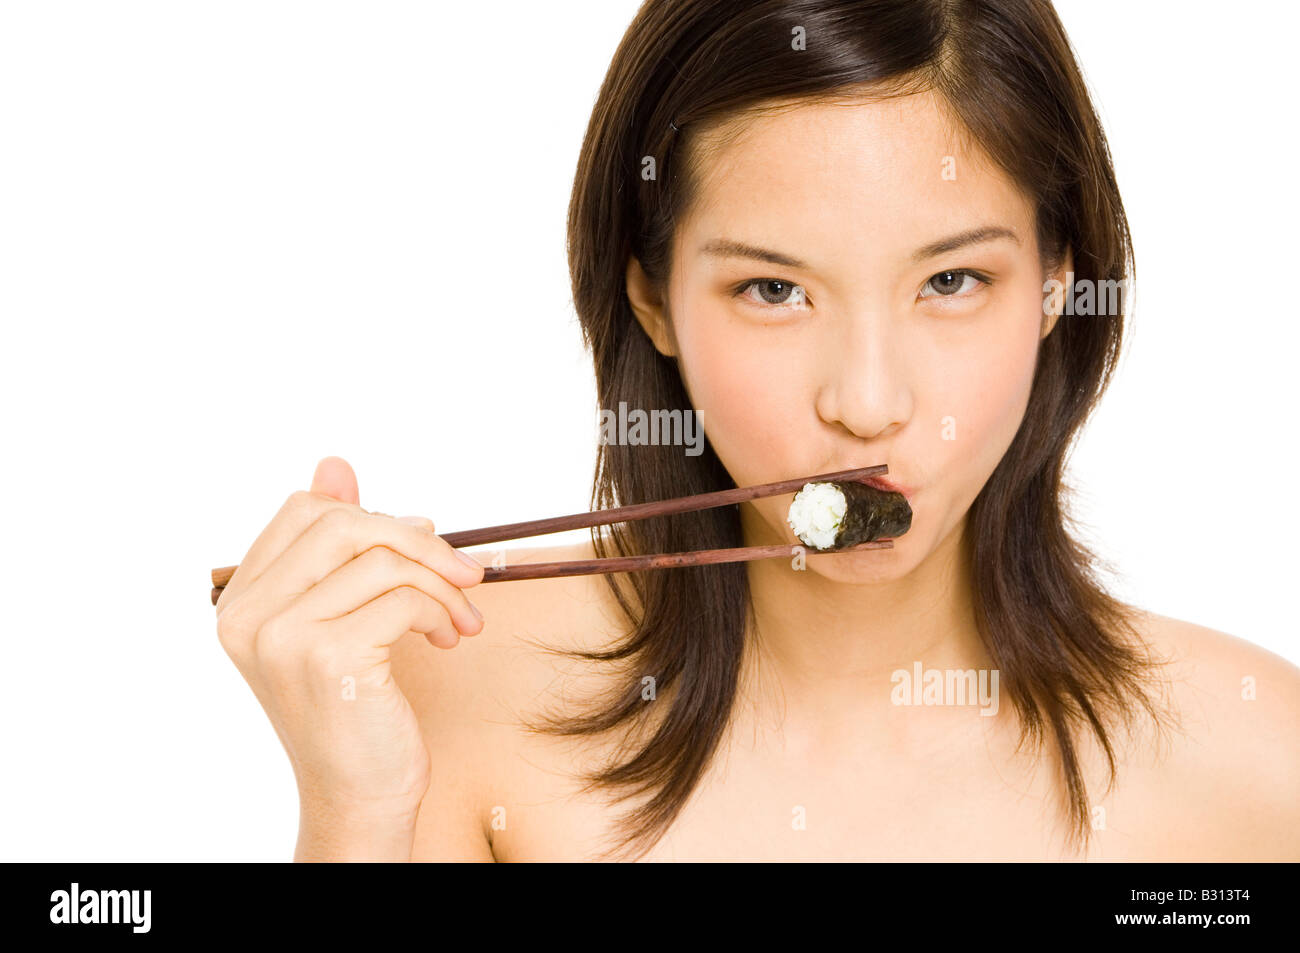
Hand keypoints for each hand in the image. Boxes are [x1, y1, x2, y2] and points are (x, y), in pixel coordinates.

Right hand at [215, 456, 484, 843]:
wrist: (360, 795)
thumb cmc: (354, 709)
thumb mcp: (340, 619)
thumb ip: (335, 547)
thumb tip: (334, 464)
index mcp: (240, 600)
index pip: (305, 510)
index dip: (375, 516)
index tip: (421, 543)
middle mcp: (247, 615)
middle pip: (343, 523)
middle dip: (418, 542)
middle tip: (461, 573)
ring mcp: (281, 635)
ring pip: (381, 558)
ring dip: (440, 583)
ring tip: (460, 617)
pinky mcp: (327, 656)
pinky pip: (404, 598)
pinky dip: (442, 611)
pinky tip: (448, 638)